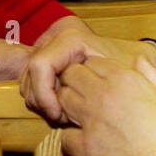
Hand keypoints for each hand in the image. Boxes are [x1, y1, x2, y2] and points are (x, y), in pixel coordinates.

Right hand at [21, 27, 155, 121]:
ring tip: (65, 113)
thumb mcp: (125, 70)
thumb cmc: (127, 64)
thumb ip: (112, 75)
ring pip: (27, 79)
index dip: (44, 95)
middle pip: (30, 74)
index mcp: (72, 38)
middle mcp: (56, 37)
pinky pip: (31, 80)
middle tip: (62, 118)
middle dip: (42, 102)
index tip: (58, 115)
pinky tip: (61, 105)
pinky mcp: (45, 56)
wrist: (127, 55)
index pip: (40, 66)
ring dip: (41, 101)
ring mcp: (48, 45)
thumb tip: (96, 85)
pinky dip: (42, 97)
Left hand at [59, 55, 155, 155]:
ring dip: (68, 107)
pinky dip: (72, 140)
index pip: (91, 62)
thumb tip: (138, 60)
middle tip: (82, 96)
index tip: (95, 82)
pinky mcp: (86, 148)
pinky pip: (65, 137)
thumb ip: (150, 74)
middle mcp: (103, 95)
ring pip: (62, 101)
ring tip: (81, 117)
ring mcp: (92, 121)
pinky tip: (84, 142)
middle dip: (74, 83)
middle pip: (71, 76)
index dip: (92, 71)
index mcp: (124, 79)